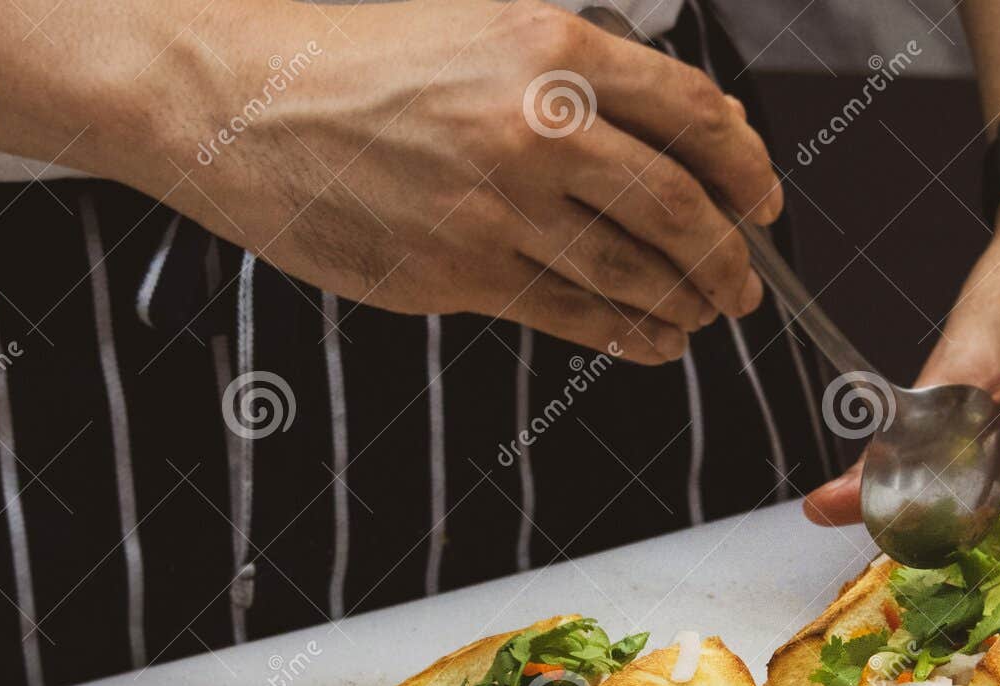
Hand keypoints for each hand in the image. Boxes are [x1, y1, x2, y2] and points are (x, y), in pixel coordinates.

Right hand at [138, 0, 779, 362]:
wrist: (235, 102)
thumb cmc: (350, 59)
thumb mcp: (478, 24)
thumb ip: (579, 73)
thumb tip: (672, 133)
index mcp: (553, 48)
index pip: (695, 115)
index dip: (749, 168)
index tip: (764, 199)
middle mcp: (538, 126)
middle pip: (681, 207)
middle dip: (732, 256)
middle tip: (747, 280)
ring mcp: (499, 207)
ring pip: (634, 274)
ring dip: (689, 303)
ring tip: (708, 315)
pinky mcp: (459, 273)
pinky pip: (574, 316)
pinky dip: (631, 335)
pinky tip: (654, 340)